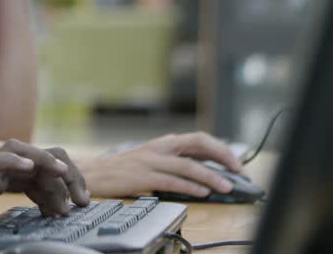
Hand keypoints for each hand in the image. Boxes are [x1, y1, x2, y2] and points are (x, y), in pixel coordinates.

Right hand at [0, 140, 88, 244]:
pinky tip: (28, 167)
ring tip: (64, 174)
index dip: (57, 188)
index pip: (35, 175)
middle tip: (82, 199)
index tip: (73, 208)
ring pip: (18, 153)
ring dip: (45, 161)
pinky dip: (10, 162)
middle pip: (35, 160)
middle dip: (64, 176)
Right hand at [77, 131, 243, 198]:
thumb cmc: (123, 169)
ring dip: (210, 176)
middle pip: (198, 145)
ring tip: (226, 186)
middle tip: (239, 171)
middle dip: (222, 156)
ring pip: (188, 166)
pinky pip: (171, 181)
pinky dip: (189, 187)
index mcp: (164, 143)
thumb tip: (204, 172)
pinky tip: (202, 193)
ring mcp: (151, 161)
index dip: (221, 149)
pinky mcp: (142, 176)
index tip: (236, 163)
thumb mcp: (151, 159)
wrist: (93, 173)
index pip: (200, 139)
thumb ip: (174, 161)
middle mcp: (160, 148)